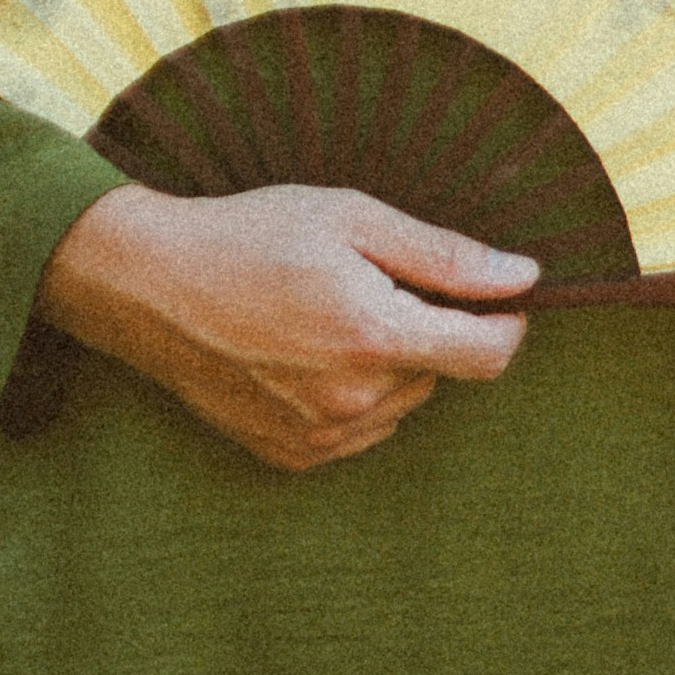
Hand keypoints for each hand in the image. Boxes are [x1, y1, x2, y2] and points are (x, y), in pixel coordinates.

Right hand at [38, 182, 534, 472]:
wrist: (151, 285)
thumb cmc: (252, 237)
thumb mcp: (353, 219)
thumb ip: (445, 256)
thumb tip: (524, 277)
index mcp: (373, 337)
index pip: (489, 354)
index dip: (506, 320)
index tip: (493, 294)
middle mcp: (352, 400)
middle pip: (442, 371)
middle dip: (429, 328)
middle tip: (371, 282)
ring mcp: (318, 436)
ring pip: (402, 399)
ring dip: (391, 362)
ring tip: (329, 313)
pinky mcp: (291, 455)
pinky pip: (360, 427)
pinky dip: (354, 392)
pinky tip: (307, 352)